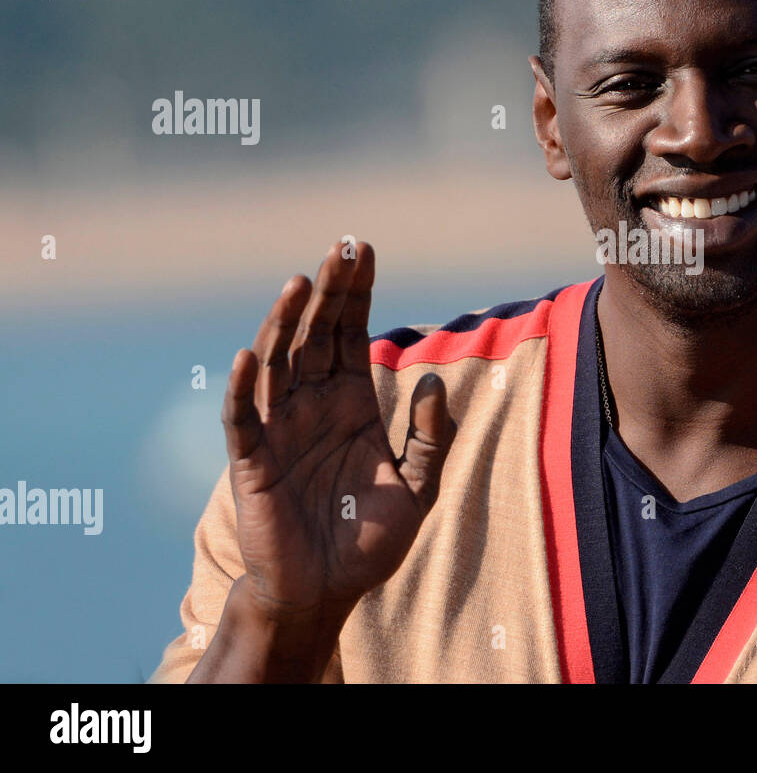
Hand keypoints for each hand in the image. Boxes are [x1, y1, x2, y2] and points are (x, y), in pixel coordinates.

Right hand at [220, 240, 454, 623]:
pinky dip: (242, 389)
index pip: (350, 332)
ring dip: (285, 322)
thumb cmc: (369, 539)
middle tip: (340, 246)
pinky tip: (250, 357)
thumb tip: (433, 381)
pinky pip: (243, 418)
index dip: (356, 291)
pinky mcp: (251, 461)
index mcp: (350, 401)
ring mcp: (279, 428)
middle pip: (316, 334)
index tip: (363, 247)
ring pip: (278, 362)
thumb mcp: (418, 487)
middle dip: (328, 291)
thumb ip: (429, 438)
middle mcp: (312, 404)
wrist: (326, 591)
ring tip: (301, 283)